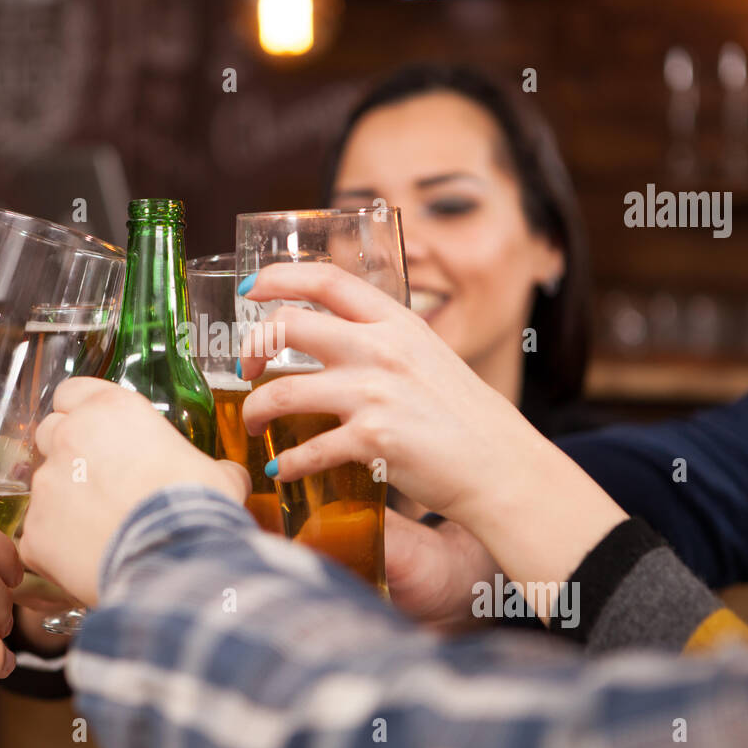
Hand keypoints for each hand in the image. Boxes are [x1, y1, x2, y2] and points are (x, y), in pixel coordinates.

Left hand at [20, 378, 248, 607]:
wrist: (175, 559)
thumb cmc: (197, 508)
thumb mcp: (218, 476)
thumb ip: (209, 466)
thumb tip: (222, 477)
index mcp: (111, 410)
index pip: (73, 392)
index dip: (81, 411)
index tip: (94, 431)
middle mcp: (69, 438)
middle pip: (50, 433)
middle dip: (67, 453)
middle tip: (98, 481)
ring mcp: (46, 485)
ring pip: (44, 486)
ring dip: (63, 501)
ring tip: (98, 528)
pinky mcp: (33, 531)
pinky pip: (38, 536)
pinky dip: (56, 547)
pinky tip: (87, 559)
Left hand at [238, 262, 626, 608]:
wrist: (501, 466)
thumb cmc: (464, 415)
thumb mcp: (428, 356)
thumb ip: (384, 342)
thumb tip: (338, 339)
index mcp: (397, 323)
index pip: (327, 280)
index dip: (279, 277)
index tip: (251, 288)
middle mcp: (381, 349)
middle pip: (289, 325)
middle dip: (253, 345)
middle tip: (246, 365)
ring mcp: (374, 394)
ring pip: (282, 391)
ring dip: (256, 410)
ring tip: (253, 424)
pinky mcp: (372, 440)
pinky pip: (308, 450)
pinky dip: (288, 464)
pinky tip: (282, 470)